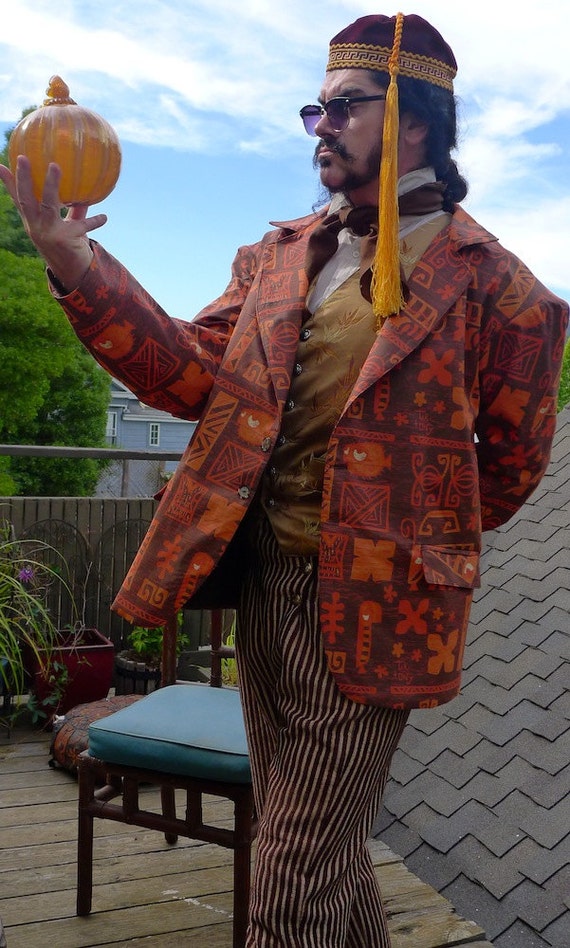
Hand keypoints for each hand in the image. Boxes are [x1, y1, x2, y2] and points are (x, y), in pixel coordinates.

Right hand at [0, 155, 107, 290]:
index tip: (0, 165)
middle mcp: (36, 227)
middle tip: (23, 158)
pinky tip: (104, 217)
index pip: (18, 200)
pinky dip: (94, 221)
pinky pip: (81, 226)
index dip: (9, 183)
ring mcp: (48, 234)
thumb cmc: (68, 243)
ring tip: (55, 167)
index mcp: (33, 222)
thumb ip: (72, 208)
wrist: (73, 272)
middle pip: (26, 200)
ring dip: (51, 186)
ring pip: (48, 206)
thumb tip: (85, 189)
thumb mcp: (64, 224)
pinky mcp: (64, 240)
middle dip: (24, 179)